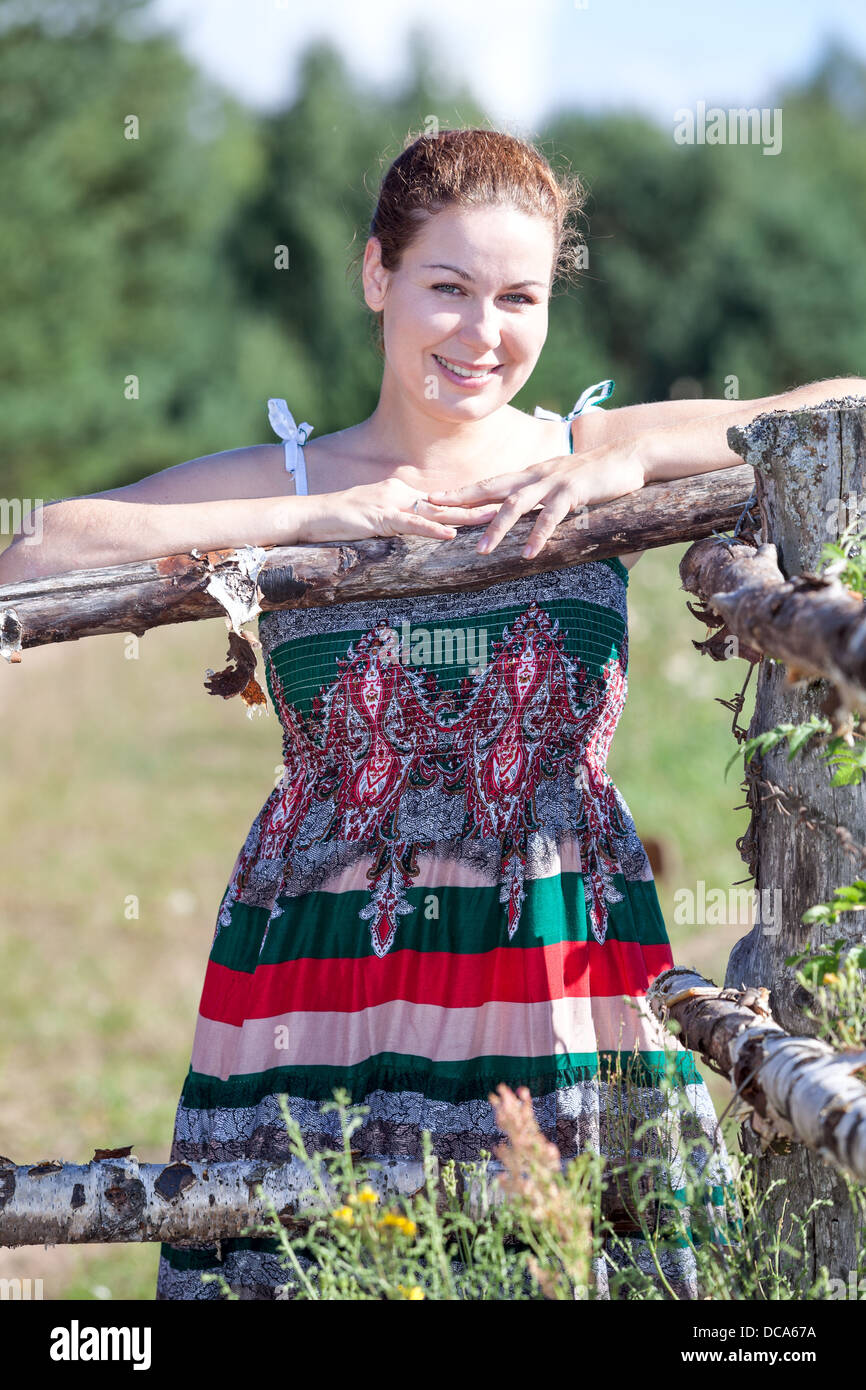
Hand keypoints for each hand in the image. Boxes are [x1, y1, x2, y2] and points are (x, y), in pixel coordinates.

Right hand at [299, 476, 499, 544]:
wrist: (310, 516)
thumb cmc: (340, 521)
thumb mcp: (376, 520)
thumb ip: (399, 523)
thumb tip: (419, 531)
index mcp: (402, 493)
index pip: (442, 499)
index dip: (470, 502)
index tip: (497, 502)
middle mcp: (400, 493)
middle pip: (446, 501)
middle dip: (478, 504)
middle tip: (509, 504)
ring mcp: (390, 503)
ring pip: (435, 510)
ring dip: (465, 515)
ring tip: (492, 518)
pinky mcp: (378, 517)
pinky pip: (410, 524)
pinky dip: (431, 529)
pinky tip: (451, 534)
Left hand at [427, 443, 645, 558]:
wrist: (629, 457)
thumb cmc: (595, 475)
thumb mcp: (561, 484)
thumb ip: (542, 498)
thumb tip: (525, 516)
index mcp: (530, 475)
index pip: (488, 484)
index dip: (460, 492)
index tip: (433, 499)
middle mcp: (535, 476)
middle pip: (491, 488)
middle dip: (461, 501)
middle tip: (434, 512)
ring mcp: (553, 482)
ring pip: (516, 505)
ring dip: (497, 528)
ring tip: (481, 550)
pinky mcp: (573, 491)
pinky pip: (551, 516)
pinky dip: (539, 535)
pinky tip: (528, 554)